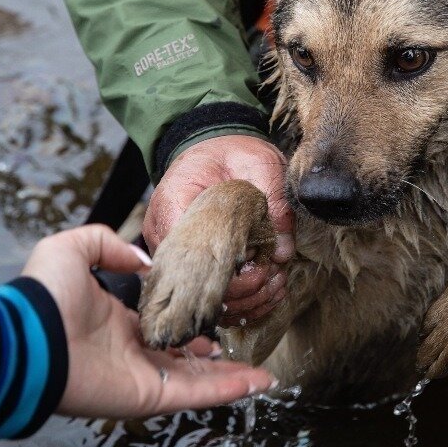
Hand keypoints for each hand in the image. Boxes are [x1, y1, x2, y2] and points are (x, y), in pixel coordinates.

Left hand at [21, 225, 275, 418]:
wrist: (26, 338)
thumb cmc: (42, 296)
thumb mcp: (72, 248)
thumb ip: (107, 244)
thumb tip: (142, 261)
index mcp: (117, 324)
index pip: (162, 328)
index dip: (189, 325)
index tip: (214, 318)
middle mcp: (132, 353)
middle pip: (186, 361)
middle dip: (218, 360)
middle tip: (246, 354)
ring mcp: (141, 378)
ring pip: (197, 381)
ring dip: (232, 378)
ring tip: (264, 376)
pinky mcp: (145, 396)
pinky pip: (193, 394)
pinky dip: (225, 391)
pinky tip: (255, 383)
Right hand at [144, 135, 293, 326]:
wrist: (213, 146)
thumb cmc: (230, 152)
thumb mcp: (258, 164)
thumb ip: (273, 203)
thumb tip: (283, 252)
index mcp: (173, 205)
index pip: (192, 256)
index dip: (229, 273)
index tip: (262, 266)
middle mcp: (164, 235)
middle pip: (194, 285)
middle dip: (241, 291)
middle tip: (274, 276)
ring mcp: (171, 254)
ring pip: (201, 297)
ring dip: (243, 300)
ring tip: (276, 286)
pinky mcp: (185, 264)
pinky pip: (208, 294)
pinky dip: (239, 301)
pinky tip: (266, 293)